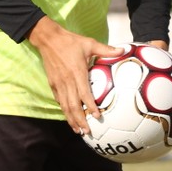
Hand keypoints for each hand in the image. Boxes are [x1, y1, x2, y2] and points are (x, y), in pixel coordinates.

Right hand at [28, 17, 123, 134]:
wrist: (48, 39)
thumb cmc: (70, 41)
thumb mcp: (89, 43)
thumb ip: (106, 49)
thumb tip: (122, 50)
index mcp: (77, 72)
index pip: (84, 94)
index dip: (90, 106)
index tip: (97, 116)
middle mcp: (67, 81)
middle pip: (73, 105)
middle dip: (80, 120)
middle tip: (87, 131)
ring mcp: (58, 83)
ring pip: (64, 105)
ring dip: (71, 119)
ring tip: (77, 130)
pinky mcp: (52, 83)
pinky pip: (58, 99)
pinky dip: (64, 109)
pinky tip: (68, 116)